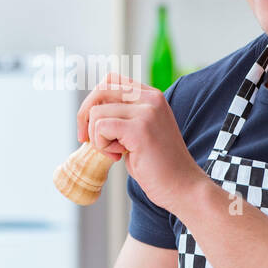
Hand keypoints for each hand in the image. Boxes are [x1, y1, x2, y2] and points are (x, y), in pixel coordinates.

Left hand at [75, 72, 203, 212]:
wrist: (182, 186)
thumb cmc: (157, 165)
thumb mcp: (139, 132)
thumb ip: (122, 116)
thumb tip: (88, 111)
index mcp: (151, 96)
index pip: (111, 80)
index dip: (94, 102)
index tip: (91, 127)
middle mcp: (151, 98)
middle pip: (100, 90)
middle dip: (85, 116)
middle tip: (87, 139)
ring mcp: (147, 112)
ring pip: (97, 112)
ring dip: (97, 137)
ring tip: (116, 152)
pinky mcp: (140, 129)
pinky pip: (101, 127)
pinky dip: (102, 145)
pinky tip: (119, 156)